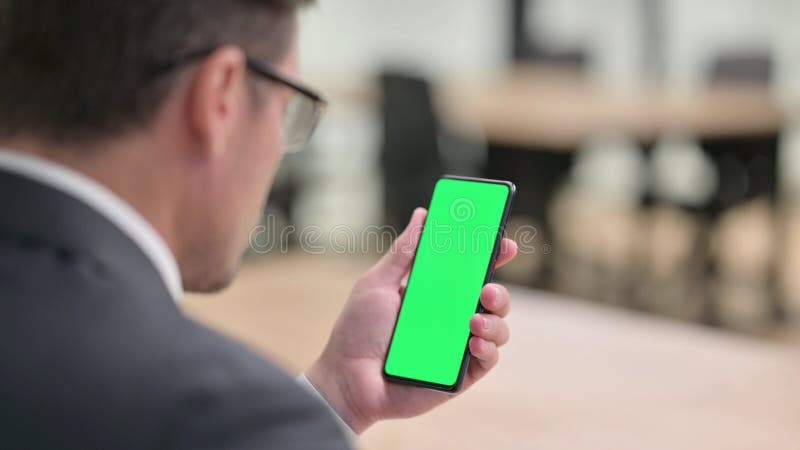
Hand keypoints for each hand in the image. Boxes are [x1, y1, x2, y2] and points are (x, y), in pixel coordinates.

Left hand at [306, 208, 517, 433]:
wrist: (345, 379)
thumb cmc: (358, 331)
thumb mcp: (377, 283)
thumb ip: (403, 252)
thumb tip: (423, 214)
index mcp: (435, 294)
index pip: (471, 271)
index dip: (492, 256)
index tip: (504, 243)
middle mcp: (451, 318)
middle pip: (492, 298)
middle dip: (499, 290)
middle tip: (486, 288)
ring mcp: (457, 346)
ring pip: (498, 328)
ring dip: (495, 320)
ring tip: (474, 320)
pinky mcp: (460, 375)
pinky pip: (488, 359)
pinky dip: (488, 348)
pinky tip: (474, 342)